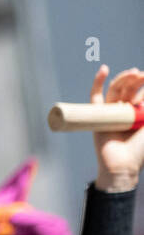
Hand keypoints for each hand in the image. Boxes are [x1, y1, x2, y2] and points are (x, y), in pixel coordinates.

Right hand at [90, 65, 143, 191]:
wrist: (122, 164)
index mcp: (138, 112)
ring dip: (124, 78)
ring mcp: (110, 112)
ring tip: (134, 73)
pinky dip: (98, 83)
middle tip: (142, 76)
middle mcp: (124, 110)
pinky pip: (95, 97)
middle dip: (136, 79)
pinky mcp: (96, 116)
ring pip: (115, 89)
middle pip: (129, 88)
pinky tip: (104, 69)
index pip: (141, 91)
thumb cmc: (139, 149)